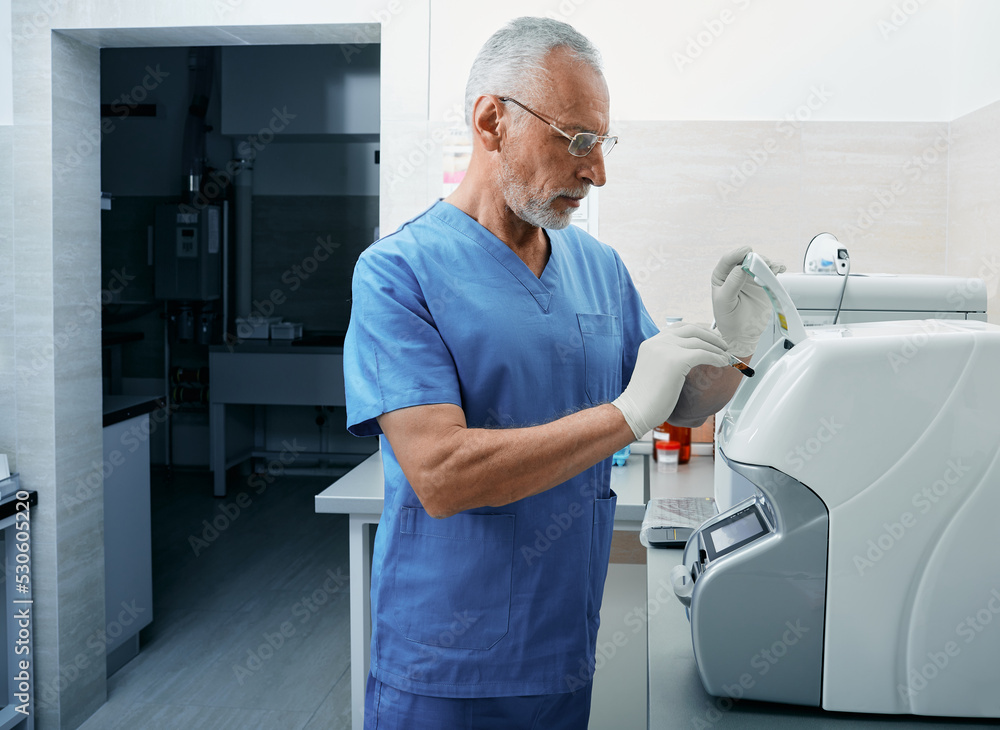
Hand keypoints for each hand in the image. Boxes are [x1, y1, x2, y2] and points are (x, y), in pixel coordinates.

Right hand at [611, 323, 729, 439]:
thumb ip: (666, 358)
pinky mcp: (675, 361)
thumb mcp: (654, 369)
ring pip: (699, 341)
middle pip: (691, 329)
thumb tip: (690, 356)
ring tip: (725, 355)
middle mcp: (657, 342)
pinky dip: (715, 357)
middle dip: (711, 335)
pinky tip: (722, 363)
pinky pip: (702, 354)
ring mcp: (665, 349)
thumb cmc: (645, 398)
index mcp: (651, 343)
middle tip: (722, 345)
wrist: (635, 410)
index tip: (710, 337)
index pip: (679, 327)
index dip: (698, 330)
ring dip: (716, 347)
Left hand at [711, 246, 785, 357]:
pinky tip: (779, 267)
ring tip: (772, 267)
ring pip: (759, 263)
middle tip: (762, 263)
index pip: (727, 260)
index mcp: (721, 277)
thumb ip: (732, 284)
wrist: (743, 334)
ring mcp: (750, 278)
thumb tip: (741, 267)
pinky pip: (771, 272)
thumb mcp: (725, 302)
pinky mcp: (763, 283)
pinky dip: (776, 267)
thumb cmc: (729, 320)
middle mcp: (735, 274)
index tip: (747, 251)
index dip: (737, 254)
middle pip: (746, 259)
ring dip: (767, 262)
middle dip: (755, 258)